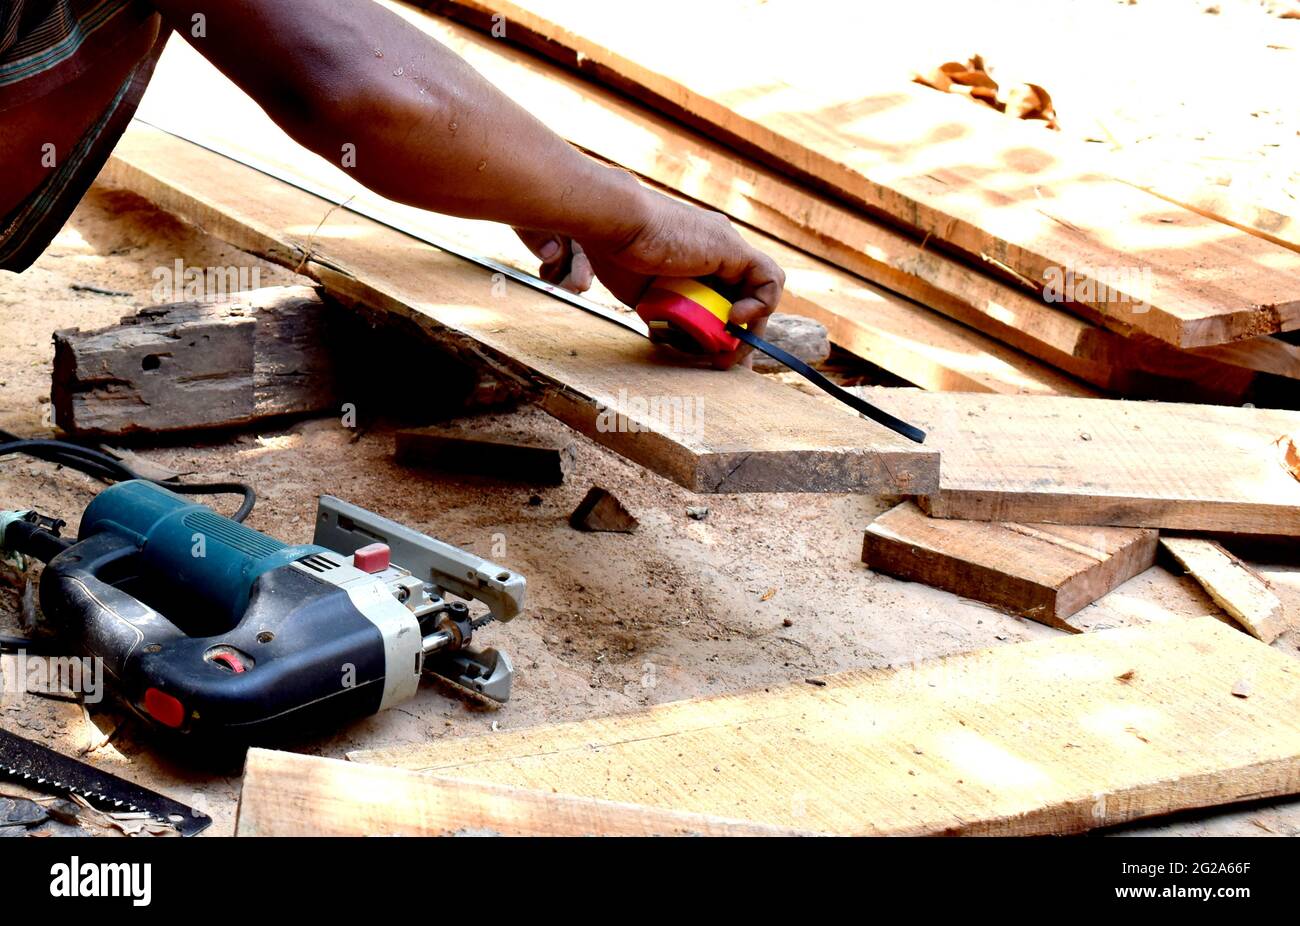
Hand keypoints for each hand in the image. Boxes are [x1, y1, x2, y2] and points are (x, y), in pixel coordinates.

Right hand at [515, 189, 783, 368]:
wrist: (613, 225)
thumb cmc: (613, 252)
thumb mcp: (645, 295)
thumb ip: (662, 311)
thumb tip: (666, 337)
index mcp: (696, 260)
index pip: (725, 300)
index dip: (724, 332)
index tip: (714, 358)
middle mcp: (717, 252)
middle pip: (745, 301)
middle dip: (740, 339)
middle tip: (723, 364)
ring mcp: (727, 248)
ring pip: (760, 295)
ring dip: (749, 330)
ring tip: (727, 350)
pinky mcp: (733, 249)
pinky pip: (768, 280)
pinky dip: (760, 305)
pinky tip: (734, 319)